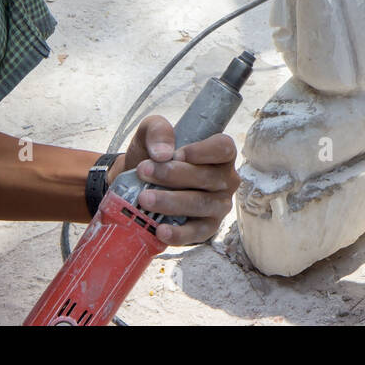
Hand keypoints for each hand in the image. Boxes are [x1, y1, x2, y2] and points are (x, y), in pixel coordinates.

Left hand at [122, 116, 238, 245]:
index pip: (223, 148)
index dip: (202, 151)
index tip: (176, 154)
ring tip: (144, 198)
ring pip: (202, 204)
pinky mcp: (207, 228)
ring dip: (172, 202)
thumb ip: (158, 131)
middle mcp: (225, 180)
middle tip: (144, 171)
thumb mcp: (152, 132)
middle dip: (174, 175)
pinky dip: (179, 234)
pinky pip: (198, 233)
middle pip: (208, 177)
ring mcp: (219, 206)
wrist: (138, 183)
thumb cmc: (154, 154)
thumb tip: (162, 153)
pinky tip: (160, 230)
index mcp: (220, 154)